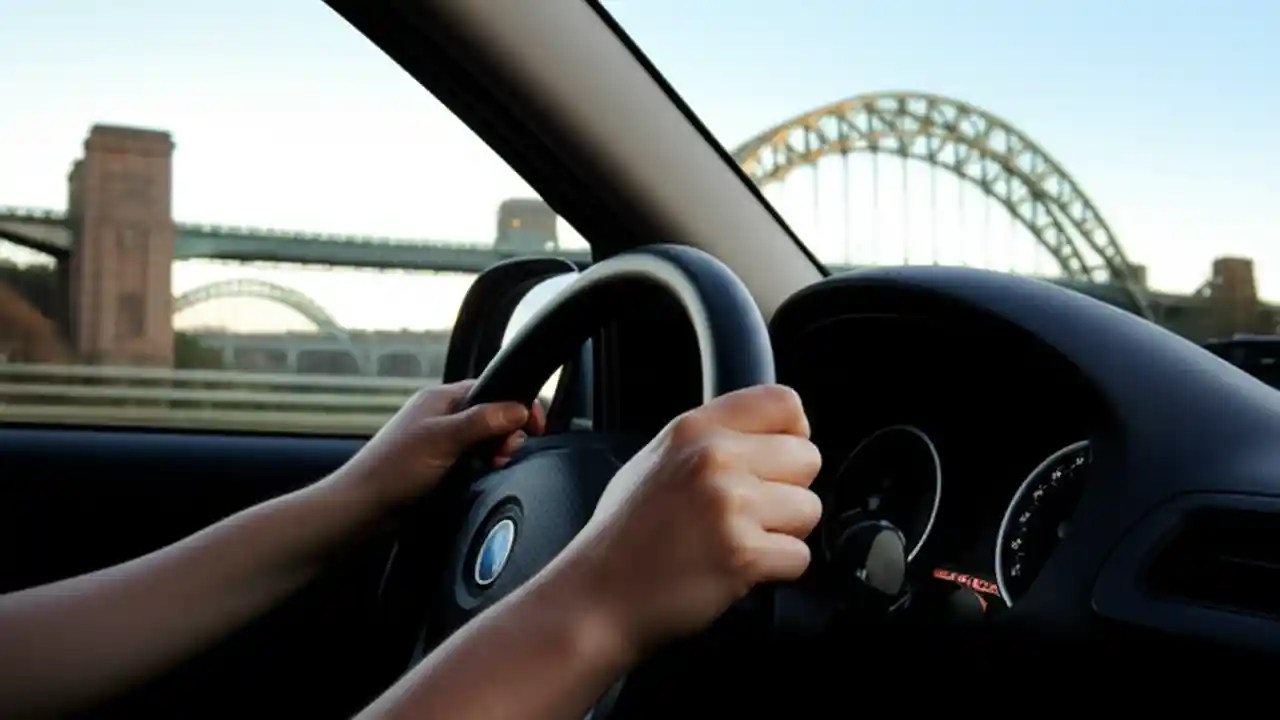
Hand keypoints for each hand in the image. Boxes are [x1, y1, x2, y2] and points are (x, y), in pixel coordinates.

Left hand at [333, 380, 545, 511]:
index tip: (534, 425)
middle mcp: (443, 417)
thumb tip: (519, 409)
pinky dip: (483, 469)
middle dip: (507, 433)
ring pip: (485, 441)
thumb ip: (483, 421)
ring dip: (495, 453)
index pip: (491, 388)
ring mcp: (442, 443)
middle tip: (505, 452)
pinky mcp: (442, 468)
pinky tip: (479, 478)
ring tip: (492, 466)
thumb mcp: (443, 438)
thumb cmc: (393, 469)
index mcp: (441, 399)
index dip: (515, 404)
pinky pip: (475, 462)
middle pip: (493, 416)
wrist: (364, 509)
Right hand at [554, 384, 821, 658]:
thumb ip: (710, 440)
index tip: (778, 461)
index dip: (792, 435)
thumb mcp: (655, 459)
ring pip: (810, 509)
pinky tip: (735, 570)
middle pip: (808, 458)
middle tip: (750, 514)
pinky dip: (776, 571)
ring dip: (784, 534)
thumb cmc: (623, 537)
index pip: (784, 403)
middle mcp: (714, 458)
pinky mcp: (743, 553)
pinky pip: (800, 556)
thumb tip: (768, 437)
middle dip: (789, 491)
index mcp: (694, 429)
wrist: (596, 598)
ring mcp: (730, 504)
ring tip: (738, 542)